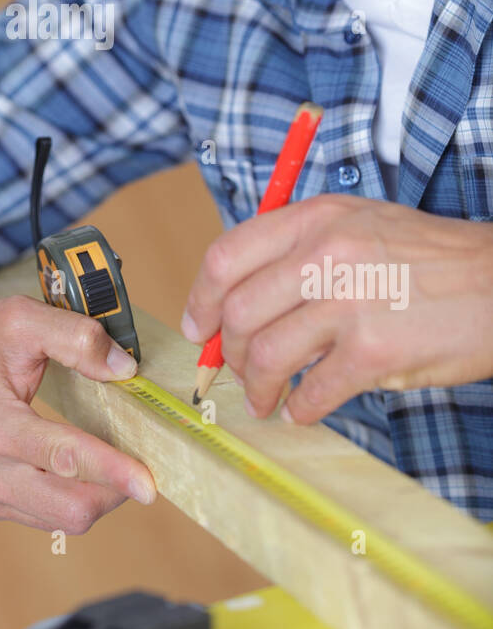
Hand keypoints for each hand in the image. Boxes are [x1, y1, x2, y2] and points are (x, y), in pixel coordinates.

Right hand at [0, 290, 156, 530]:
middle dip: (114, 492)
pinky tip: (79, 469)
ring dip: (96, 497)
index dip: (113, 471)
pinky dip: (69, 498)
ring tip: (112, 463)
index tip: (149, 483)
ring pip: (60, 519)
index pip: (63, 459)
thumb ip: (76, 337)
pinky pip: (41, 516)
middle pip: (68, 510)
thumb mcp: (20, 317)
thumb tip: (126, 370)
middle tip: (142, 467)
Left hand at [181, 195, 492, 423]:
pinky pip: (312, 392)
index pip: (226, 257)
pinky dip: (300, 409)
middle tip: (238, 371)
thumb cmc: (427, 259)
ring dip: (257, 387)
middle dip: (230, 352)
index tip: (200, 327)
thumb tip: (238, 300)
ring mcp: (349, 303)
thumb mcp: (356, 225)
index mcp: (315, 219)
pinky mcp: (374, 352)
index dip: (202, 299)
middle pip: (240, 312)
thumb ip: (299, 251)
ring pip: (267, 356)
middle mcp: (325, 254)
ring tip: (265, 399)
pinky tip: (306, 408)